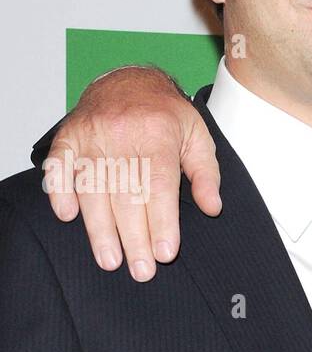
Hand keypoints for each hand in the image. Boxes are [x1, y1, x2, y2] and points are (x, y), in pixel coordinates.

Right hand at [43, 67, 219, 279]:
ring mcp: (92, 137)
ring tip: (110, 260)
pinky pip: (60, 165)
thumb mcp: (198, 137)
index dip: (162, 222)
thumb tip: (212, 207)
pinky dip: (59, 190)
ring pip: (94, 189)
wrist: (130, 80)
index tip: (166, 252)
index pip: (159, 187)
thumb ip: (206, 174)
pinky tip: (67, 216)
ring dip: (100, 228)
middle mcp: (122, 137)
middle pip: (127, 195)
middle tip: (142, 271)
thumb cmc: (166, 115)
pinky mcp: (69, 138)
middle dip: (134, 238)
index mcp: (158, 137)